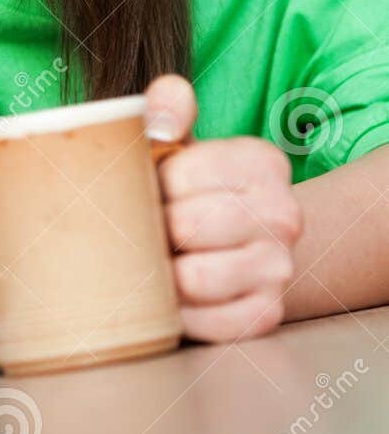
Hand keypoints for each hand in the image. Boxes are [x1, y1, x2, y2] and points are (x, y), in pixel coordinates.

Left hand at [143, 74, 303, 341]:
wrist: (226, 247)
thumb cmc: (189, 192)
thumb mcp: (178, 143)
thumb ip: (167, 110)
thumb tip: (161, 121)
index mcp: (263, 162)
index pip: (180, 174)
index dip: (149, 188)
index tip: (152, 191)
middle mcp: (285, 214)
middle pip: (186, 227)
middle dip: (152, 232)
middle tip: (149, 231)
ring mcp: (281, 268)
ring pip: (195, 279)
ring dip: (163, 276)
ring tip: (160, 261)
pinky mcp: (266, 315)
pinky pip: (207, 324)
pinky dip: (181, 315)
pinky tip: (176, 298)